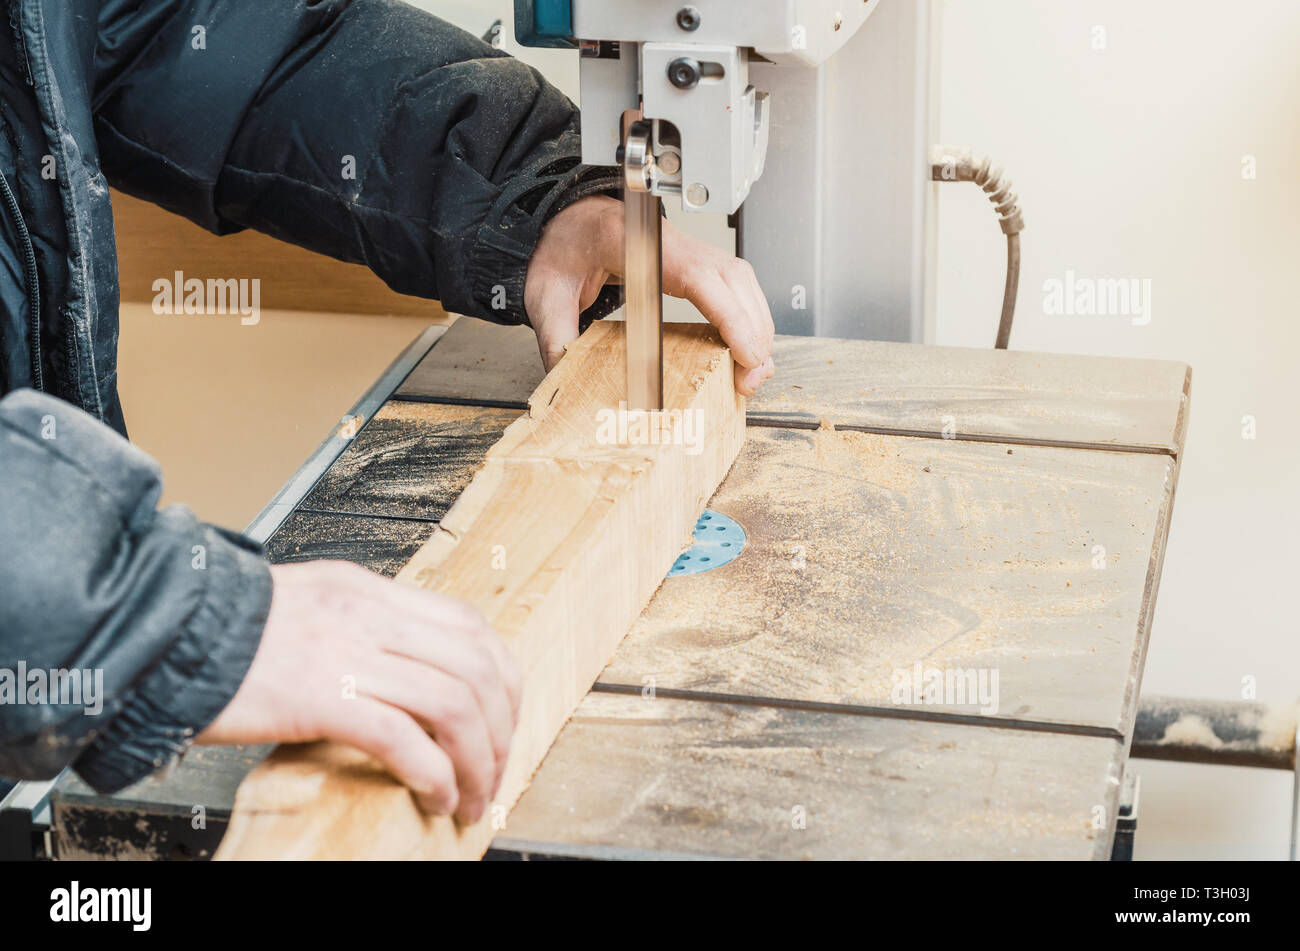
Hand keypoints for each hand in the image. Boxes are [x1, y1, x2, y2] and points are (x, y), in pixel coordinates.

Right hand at [198, 562, 521, 823]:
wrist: (156, 630)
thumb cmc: (221, 630)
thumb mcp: (307, 606)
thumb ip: (360, 626)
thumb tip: (406, 670)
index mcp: (369, 590)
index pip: (470, 626)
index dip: (502, 680)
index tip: (504, 721)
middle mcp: (368, 613)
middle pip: (476, 668)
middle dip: (500, 730)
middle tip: (495, 772)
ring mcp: (346, 651)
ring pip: (453, 705)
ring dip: (477, 762)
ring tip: (472, 798)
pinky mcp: (318, 696)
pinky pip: (404, 738)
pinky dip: (435, 774)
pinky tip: (435, 797)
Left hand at [524, 194, 775, 394]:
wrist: (567, 221)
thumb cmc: (562, 246)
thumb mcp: (545, 293)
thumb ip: (555, 333)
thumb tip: (566, 375)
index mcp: (638, 245)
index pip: (700, 276)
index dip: (731, 316)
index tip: (746, 352)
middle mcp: (672, 242)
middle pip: (733, 279)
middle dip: (753, 330)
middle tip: (752, 376)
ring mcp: (689, 248)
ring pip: (742, 281)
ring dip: (757, 324)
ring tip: (754, 368)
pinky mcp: (694, 261)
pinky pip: (735, 284)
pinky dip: (749, 315)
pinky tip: (747, 343)